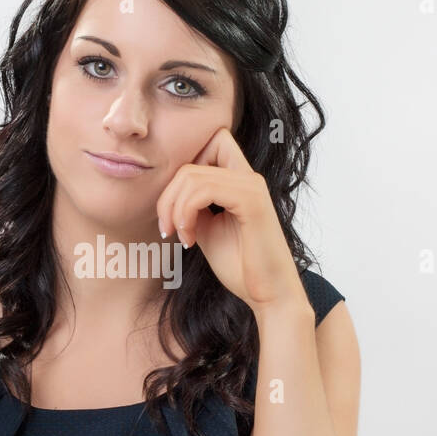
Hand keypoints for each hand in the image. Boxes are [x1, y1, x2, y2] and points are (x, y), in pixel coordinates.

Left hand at [155, 127, 306, 314]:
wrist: (268, 294)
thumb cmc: (241, 266)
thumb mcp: (207, 229)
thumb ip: (193, 206)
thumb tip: (170, 193)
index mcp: (241, 181)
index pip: (213, 141)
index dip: (186, 167)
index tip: (178, 206)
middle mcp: (248, 177)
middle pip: (191, 162)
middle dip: (168, 195)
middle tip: (168, 229)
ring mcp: (251, 187)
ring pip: (192, 175)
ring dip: (174, 208)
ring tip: (180, 235)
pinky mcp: (251, 202)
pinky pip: (204, 191)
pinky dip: (186, 213)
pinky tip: (190, 238)